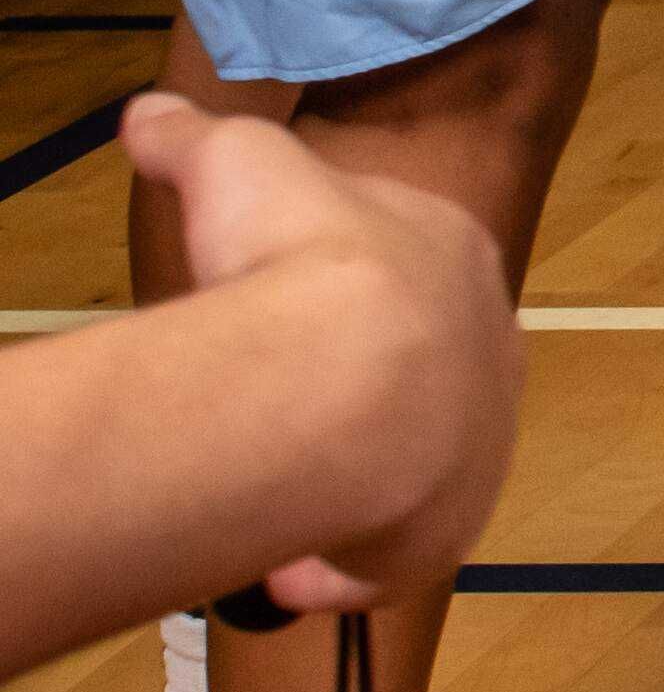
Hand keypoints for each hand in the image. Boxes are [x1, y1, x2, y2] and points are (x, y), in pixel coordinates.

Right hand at [123, 90, 521, 617]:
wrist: (348, 368)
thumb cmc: (301, 251)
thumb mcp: (233, 160)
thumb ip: (192, 139)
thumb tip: (148, 118)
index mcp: (454, 254)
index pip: (404, 267)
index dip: (339, 284)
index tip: (283, 303)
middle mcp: (488, 352)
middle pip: (416, 376)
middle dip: (352, 392)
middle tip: (278, 407)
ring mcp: (476, 448)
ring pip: (409, 471)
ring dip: (347, 486)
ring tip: (277, 498)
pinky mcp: (442, 531)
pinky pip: (388, 558)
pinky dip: (337, 568)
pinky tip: (286, 573)